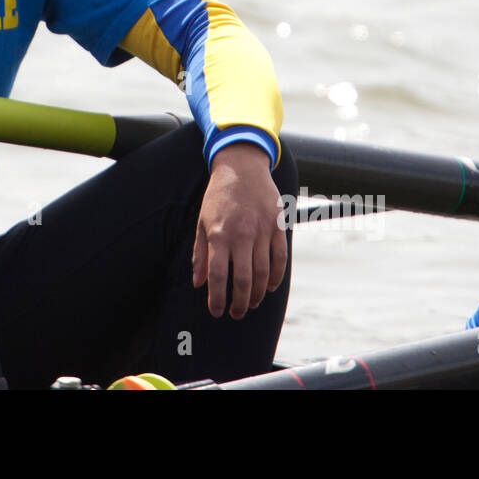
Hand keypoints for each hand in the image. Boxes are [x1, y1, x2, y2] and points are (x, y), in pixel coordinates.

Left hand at [192, 142, 286, 318]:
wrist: (242, 166)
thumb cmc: (218, 197)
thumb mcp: (202, 222)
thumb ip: (200, 254)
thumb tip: (198, 283)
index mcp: (218, 234)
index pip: (218, 274)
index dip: (217, 297)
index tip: (216, 311)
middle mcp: (241, 234)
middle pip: (244, 279)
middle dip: (240, 302)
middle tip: (236, 313)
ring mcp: (262, 230)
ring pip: (264, 273)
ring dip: (258, 294)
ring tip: (251, 303)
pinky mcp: (277, 225)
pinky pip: (280, 258)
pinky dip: (276, 277)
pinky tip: (270, 287)